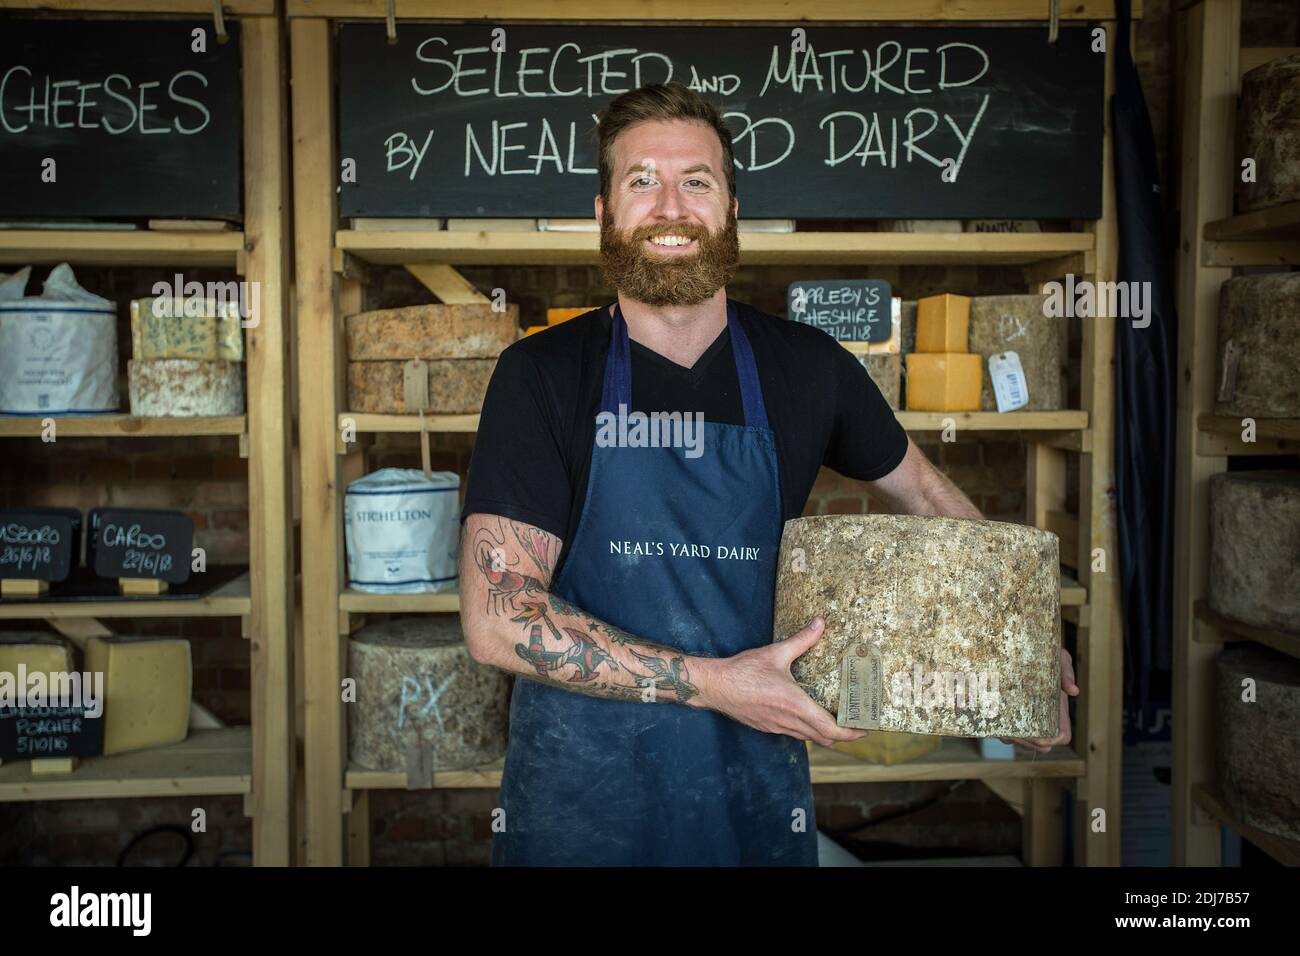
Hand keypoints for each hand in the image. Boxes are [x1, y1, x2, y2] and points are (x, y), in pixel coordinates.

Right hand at [696, 617, 865, 748]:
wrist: (715, 686)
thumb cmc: (743, 672)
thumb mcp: (775, 653)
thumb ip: (801, 640)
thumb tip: (820, 624)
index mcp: (795, 705)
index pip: (830, 729)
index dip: (850, 732)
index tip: (864, 728)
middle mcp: (789, 720)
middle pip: (823, 738)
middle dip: (843, 735)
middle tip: (855, 725)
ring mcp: (777, 727)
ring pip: (808, 737)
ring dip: (824, 733)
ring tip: (835, 721)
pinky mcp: (767, 727)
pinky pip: (793, 734)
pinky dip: (806, 730)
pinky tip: (806, 716)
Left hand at [998, 647, 1078, 753]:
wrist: (1024, 644)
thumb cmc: (1046, 654)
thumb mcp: (1059, 659)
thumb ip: (1066, 672)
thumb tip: (1074, 691)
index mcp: (1057, 710)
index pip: (1061, 737)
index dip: (1052, 741)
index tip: (1040, 737)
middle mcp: (1040, 717)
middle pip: (1037, 745)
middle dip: (1028, 744)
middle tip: (1015, 734)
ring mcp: (1022, 717)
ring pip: (1017, 741)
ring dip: (1010, 739)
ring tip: (1003, 729)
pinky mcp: (1004, 712)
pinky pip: (1000, 730)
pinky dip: (996, 730)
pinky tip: (991, 722)